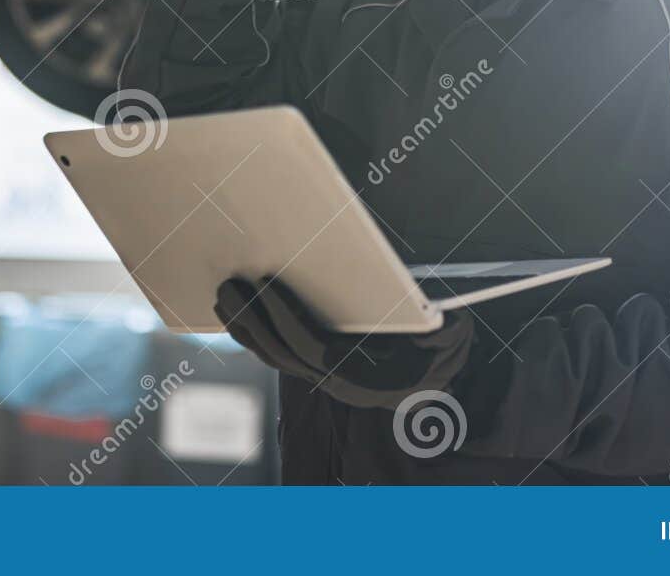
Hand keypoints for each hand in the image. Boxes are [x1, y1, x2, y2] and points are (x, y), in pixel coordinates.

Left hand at [215, 276, 473, 408]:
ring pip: (276, 358)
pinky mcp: (316, 374)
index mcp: (365, 375)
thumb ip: (431, 323)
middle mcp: (339, 385)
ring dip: (246, 328)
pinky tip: (239, 311)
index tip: (263, 283)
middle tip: (226, 285)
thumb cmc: (441, 346)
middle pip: (283, 355)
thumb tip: (419, 304)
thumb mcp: (446, 333)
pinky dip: (257, 334)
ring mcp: (324, 382)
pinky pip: (280, 356)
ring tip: (224, 294)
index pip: (313, 347)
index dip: (285, 317)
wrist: (440, 380)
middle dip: (252, 320)